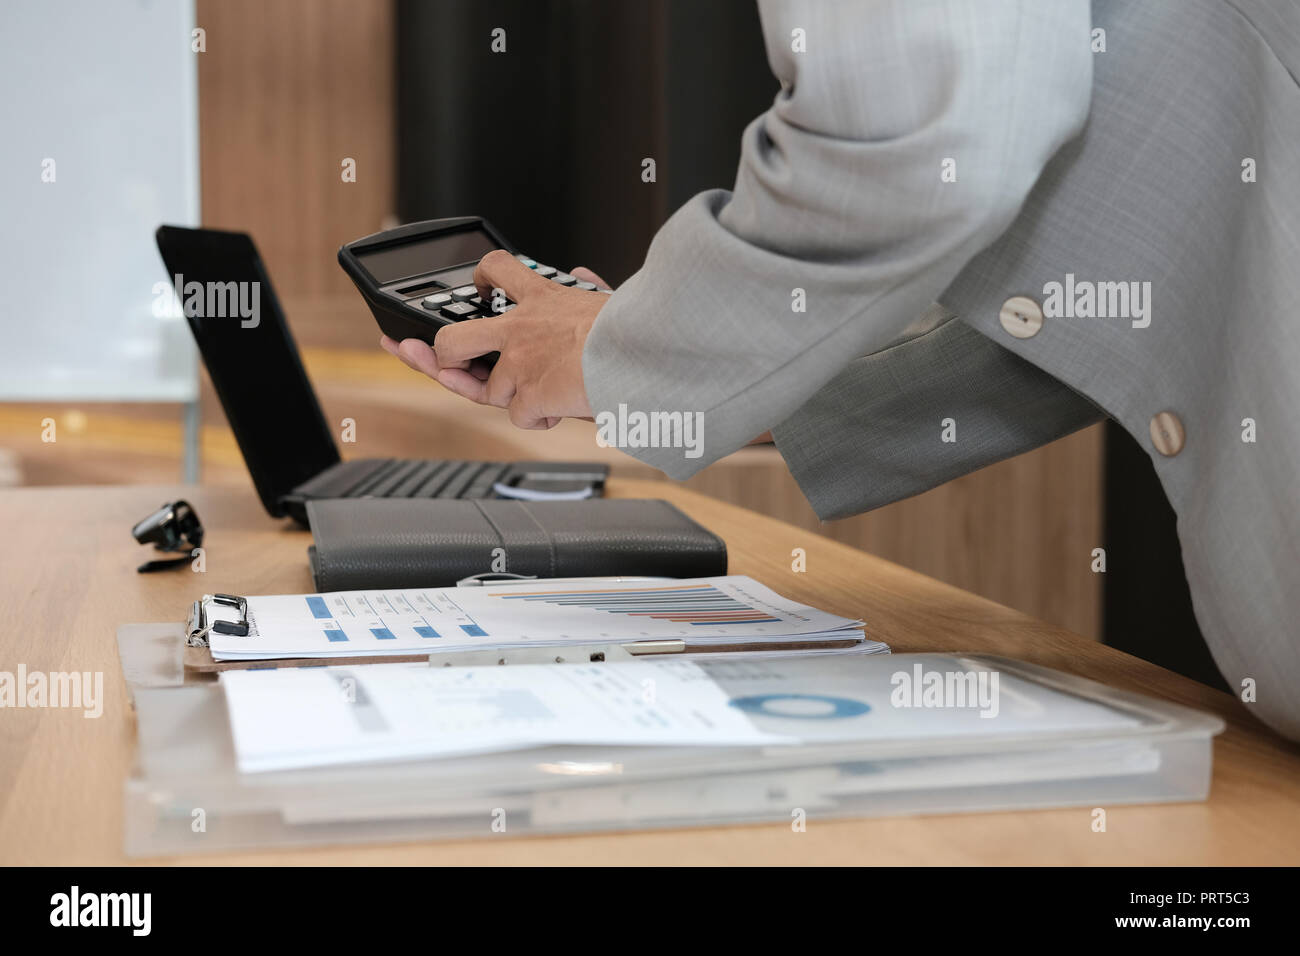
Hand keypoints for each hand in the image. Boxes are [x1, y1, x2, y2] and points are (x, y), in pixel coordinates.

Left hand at [381, 253, 611, 428]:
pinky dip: (539, 419)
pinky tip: (559, 410)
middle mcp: (519, 329)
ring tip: (547, 395)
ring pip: (487, 391)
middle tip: (449, 362)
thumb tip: (583, 274)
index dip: (479, 278)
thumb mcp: (606, 296)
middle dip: (441, 355)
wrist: (640, 350)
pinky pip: (519, 416)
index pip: (496, 269)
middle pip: (452, 339)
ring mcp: (519, 364)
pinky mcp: (529, 395)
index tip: (480, 288)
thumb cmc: (631, 326)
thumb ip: (589, 286)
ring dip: (513, 399)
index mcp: (541, 298)